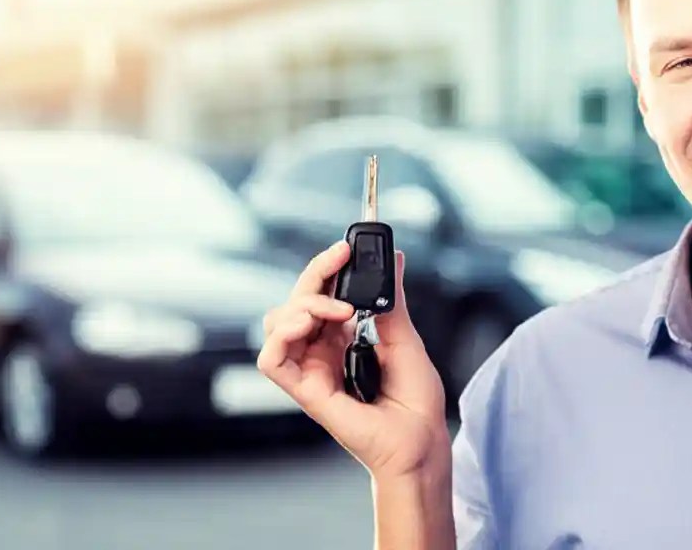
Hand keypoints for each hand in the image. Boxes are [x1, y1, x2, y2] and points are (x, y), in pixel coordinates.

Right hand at [257, 241, 448, 479]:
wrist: (420, 442)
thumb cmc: (415, 402)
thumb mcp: (406, 339)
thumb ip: (393, 302)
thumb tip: (395, 260)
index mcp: (344, 336)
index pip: (320, 293)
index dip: (326, 269)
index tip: (344, 249)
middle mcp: (322, 350)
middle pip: (296, 300)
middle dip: (315, 274)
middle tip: (338, 259)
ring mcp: (311, 369)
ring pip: (277, 323)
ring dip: (301, 304)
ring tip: (337, 309)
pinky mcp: (304, 391)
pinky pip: (270, 360)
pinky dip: (281, 336)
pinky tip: (307, 325)